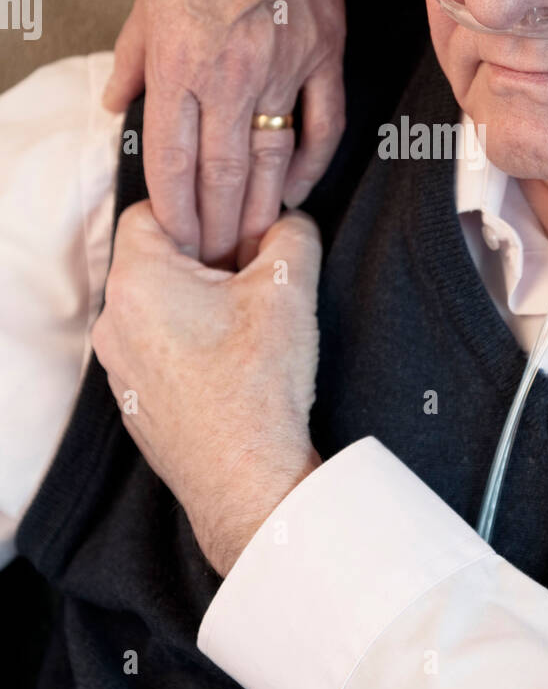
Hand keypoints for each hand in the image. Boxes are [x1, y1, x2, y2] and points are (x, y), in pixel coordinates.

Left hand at [91, 200, 322, 576]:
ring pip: (156, 304)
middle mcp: (114, 321)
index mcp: (137, 281)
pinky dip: (190, 342)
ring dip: (198, 301)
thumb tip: (287, 222)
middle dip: (204, 257)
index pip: (152, 209)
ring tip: (248, 320)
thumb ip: (291, 233)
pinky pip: (157, 348)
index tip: (236, 228)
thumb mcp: (289, 287)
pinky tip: (233, 361)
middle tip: (253, 271)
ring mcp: (120, 365)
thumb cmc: (258, 385)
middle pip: (154, 258)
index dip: (198, 208)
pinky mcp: (136, 399)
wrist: (246, 480)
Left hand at [103, 0, 345, 266]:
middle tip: (215, 263)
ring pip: (271, 160)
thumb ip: (134, 56)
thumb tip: (117, 100)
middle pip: (220, 174)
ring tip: (252, 246)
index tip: (175, 241)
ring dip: (259, 211)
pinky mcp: (325, 52)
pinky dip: (310, 163)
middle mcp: (230, 75)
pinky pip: (322, 124)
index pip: (170, 161)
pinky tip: (297, 189)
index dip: (172, 211)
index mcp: (178, 62)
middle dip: (214, 229)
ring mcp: (283, 67)